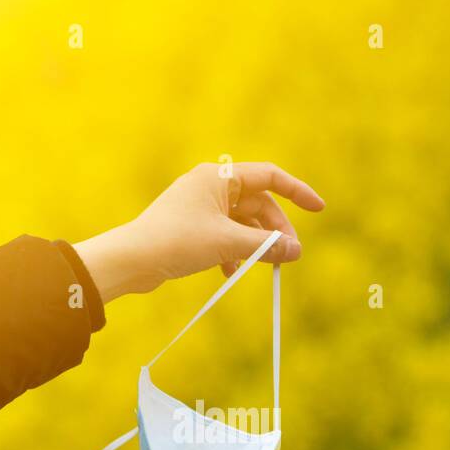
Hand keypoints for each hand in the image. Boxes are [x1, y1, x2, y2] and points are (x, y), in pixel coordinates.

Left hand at [74, 161, 324, 303]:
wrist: (130, 260)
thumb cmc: (176, 242)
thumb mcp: (227, 243)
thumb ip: (265, 245)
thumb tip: (296, 251)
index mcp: (218, 177)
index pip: (269, 176)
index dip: (297, 192)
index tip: (319, 209)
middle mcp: (210, 186)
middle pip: (258, 203)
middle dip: (274, 229)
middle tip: (289, 254)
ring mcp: (200, 207)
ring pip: (242, 223)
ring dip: (255, 244)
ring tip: (265, 266)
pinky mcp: (191, 228)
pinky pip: (224, 235)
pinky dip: (234, 252)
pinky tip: (231, 272)